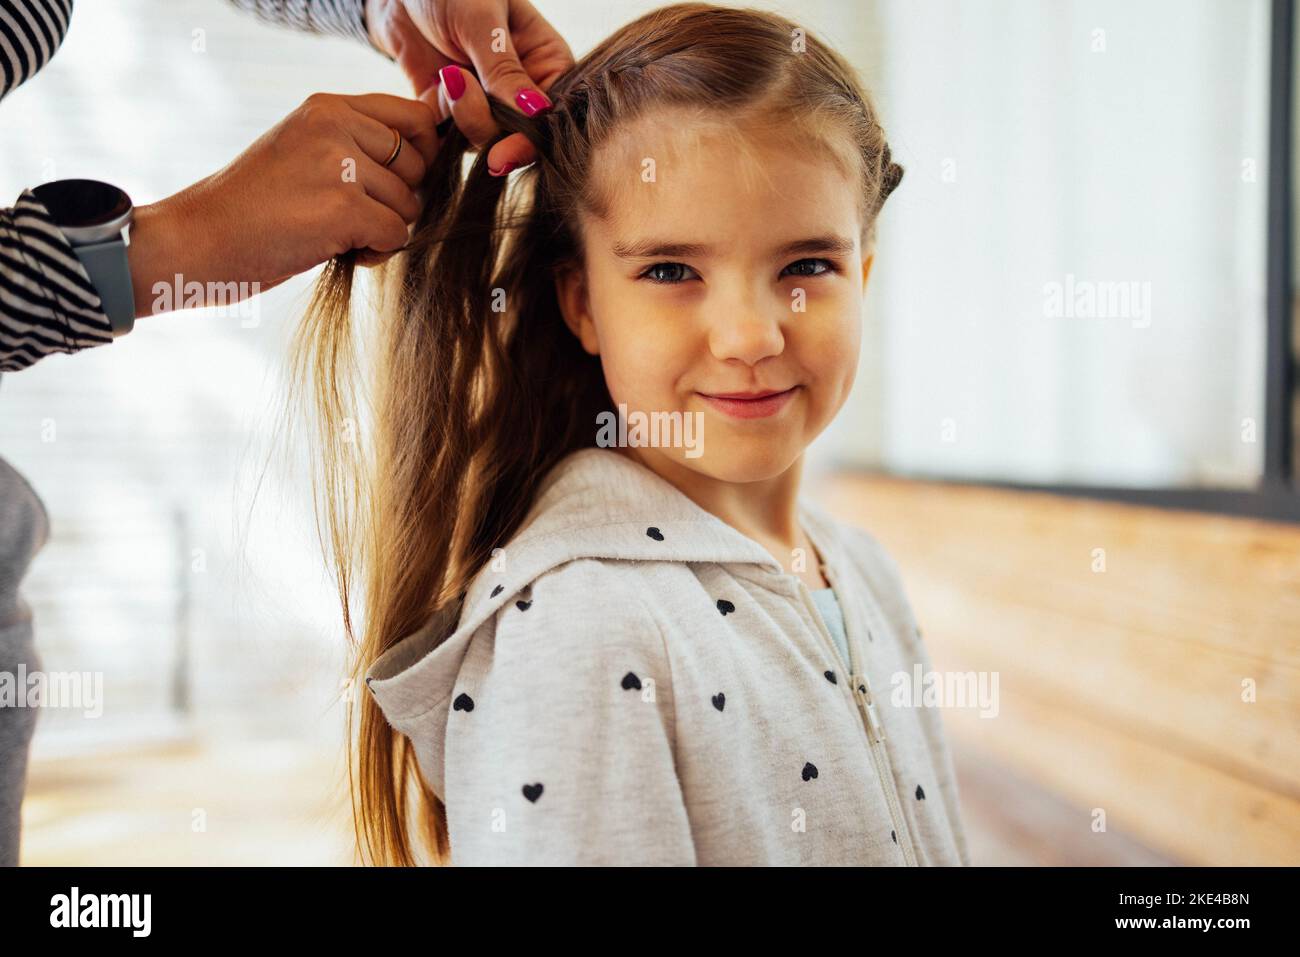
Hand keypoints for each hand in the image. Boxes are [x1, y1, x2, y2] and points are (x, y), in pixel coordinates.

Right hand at [127, 92, 439, 316]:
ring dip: (384, 229)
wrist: (200, 239)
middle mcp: (334, 124)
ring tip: (336, 234)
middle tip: (354, 215)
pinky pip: (396, 234)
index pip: (415, 116)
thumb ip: (359, 144)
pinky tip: (339, 251)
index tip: (401, 180)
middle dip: (399, 198)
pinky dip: (376, 252)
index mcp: (327, 106)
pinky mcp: (342, 207)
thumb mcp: (306, 151)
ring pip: (409, 204)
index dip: (422, 154)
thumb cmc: (256, 207)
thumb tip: (431, 157)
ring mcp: (338, 164)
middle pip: (418, 164)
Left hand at [365, 0, 573, 173]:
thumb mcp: (481, 20)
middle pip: (519, 138)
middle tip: (458, 85)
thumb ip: (505, 69)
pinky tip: (435, 85)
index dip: (530, 141)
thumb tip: (537, 113)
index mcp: (547, 63)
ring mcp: (490, 106)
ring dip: (462, 116)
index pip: (553, 116)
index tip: (501, 154)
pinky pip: (453, 140)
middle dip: (486, 124)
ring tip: (446, 74)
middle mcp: (524, 91)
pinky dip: (440, 121)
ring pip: (486, 142)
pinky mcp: (456, 116)